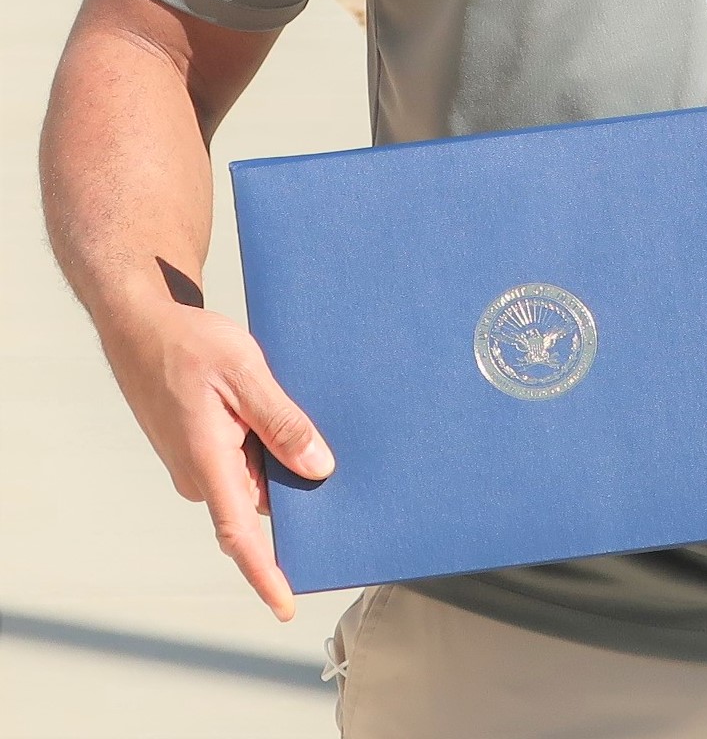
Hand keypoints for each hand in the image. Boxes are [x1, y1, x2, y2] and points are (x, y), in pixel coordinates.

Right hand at [103, 300, 333, 618]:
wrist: (142, 326)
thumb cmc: (189, 344)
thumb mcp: (245, 373)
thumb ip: (282, 421)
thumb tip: (317, 468)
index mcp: (207, 462)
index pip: (240, 535)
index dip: (265, 573)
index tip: (286, 605)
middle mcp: (200, 474)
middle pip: (259, 505)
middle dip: (296, 498)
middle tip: (339, 477)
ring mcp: (198, 463)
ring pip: (254, 479)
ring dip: (281, 463)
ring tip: (316, 432)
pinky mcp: (201, 449)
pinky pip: (243, 461)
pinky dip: (267, 447)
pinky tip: (286, 420)